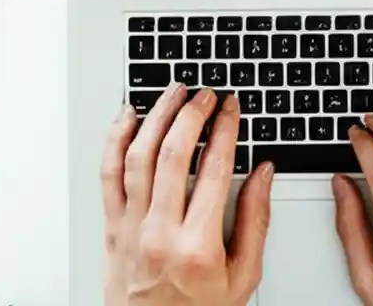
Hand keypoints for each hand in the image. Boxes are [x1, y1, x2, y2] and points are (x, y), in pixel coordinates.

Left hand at [103, 83, 275, 305]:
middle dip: (192, 114)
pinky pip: (108, 174)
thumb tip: (263, 174)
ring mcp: (132, 228)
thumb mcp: (243, 277)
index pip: (215, 169)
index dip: (226, 130)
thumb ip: (255, 221)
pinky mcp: (112, 228)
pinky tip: (128, 118)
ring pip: (139, 156)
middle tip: (205, 95)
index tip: (232, 109)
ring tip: (172, 94)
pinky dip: (115, 140)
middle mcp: (160, 233)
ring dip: (156, 117)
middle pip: (175, 155)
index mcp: (198, 246)